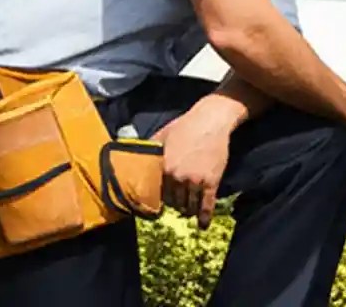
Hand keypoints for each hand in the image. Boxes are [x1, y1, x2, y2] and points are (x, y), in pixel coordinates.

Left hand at [152, 101, 236, 228]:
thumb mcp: (162, 135)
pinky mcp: (211, 182)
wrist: (211, 120)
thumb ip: (149, 149)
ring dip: (188, 211)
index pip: (159, 193)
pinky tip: (203, 225)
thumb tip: (134, 159)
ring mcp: (195, 181)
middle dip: (176, 205)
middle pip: (174, 202)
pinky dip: (204, 217)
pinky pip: (206, 204)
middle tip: (179, 205)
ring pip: (189, 205)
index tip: (164, 203)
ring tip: (189, 212)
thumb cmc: (185, 125)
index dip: (162, 198)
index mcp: (163, 167)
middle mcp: (177, 177)